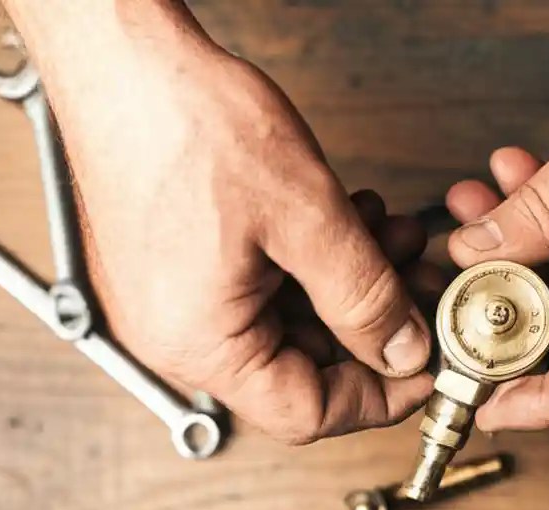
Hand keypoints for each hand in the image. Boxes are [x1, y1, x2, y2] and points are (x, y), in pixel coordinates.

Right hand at [16, 4, 435, 442]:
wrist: (120, 57)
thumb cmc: (179, 121)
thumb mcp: (307, 217)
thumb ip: (364, 298)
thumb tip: (403, 351)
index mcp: (200, 344)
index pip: (309, 413)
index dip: (382, 393)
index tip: (428, 362)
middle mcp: (179, 335)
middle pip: (304, 368)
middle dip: (374, 324)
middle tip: (420, 285)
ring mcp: (177, 301)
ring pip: (292, 322)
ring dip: (352, 286)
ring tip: (393, 237)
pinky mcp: (182, 266)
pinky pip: (265, 287)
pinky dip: (315, 263)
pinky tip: (352, 222)